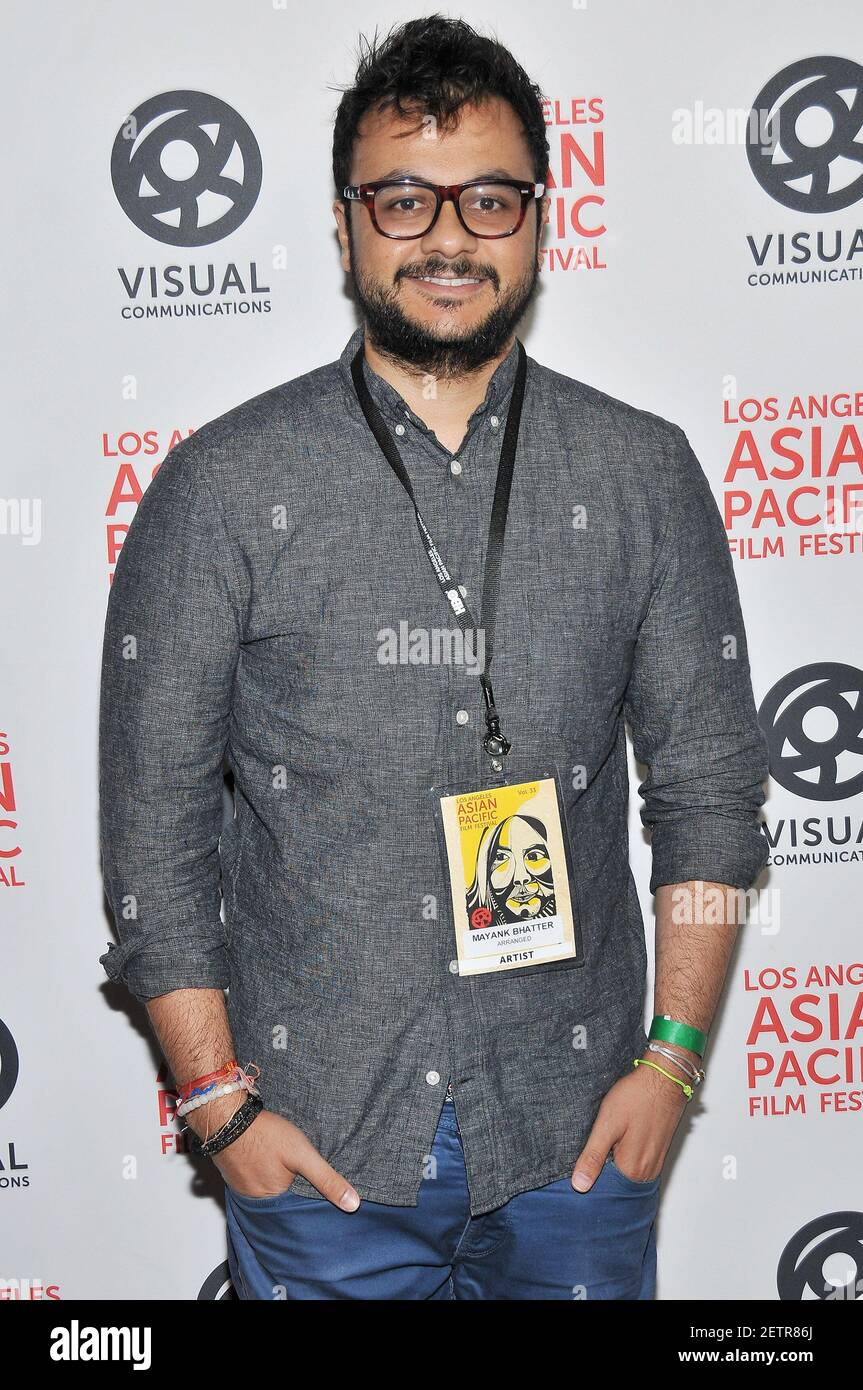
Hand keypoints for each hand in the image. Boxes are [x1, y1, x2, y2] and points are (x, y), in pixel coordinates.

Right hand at [210, 1108, 360, 1210]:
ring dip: (278, 1181)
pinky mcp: (235, 1176)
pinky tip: (270, 1161)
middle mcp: (257, 1201)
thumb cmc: (264, 1135)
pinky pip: (255, 1181)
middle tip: (301, 1172)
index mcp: (275, 1201)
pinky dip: (264, 1174)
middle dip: (294, 1190)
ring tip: (286, 1167)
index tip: (320, 1190)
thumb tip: (352, 1204)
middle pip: (283, 1200)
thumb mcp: (302, 1155)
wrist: (227, 1117)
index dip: (311, 1200)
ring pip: (268, 1191)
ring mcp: (244, 1189)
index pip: (300, 1209)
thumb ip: (326, 1179)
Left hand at [570, 1052, 689, 1191]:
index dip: (588, 1179)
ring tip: (603, 1147)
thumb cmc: (637, 1097)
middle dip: (601, 1174)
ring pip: (627, 1175)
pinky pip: (638, 1166)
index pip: (604, 1189)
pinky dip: (624, 1160)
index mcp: (632, 1169)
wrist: (664, 1078)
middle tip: (589, 1153)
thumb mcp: (607, 1124)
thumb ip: (593, 1157)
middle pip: (617, 1184)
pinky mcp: (659, 1152)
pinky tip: (617, 1143)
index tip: (578, 1168)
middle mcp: (647, 1172)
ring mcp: (655, 1163)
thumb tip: (580, 1185)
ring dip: (613, 1166)